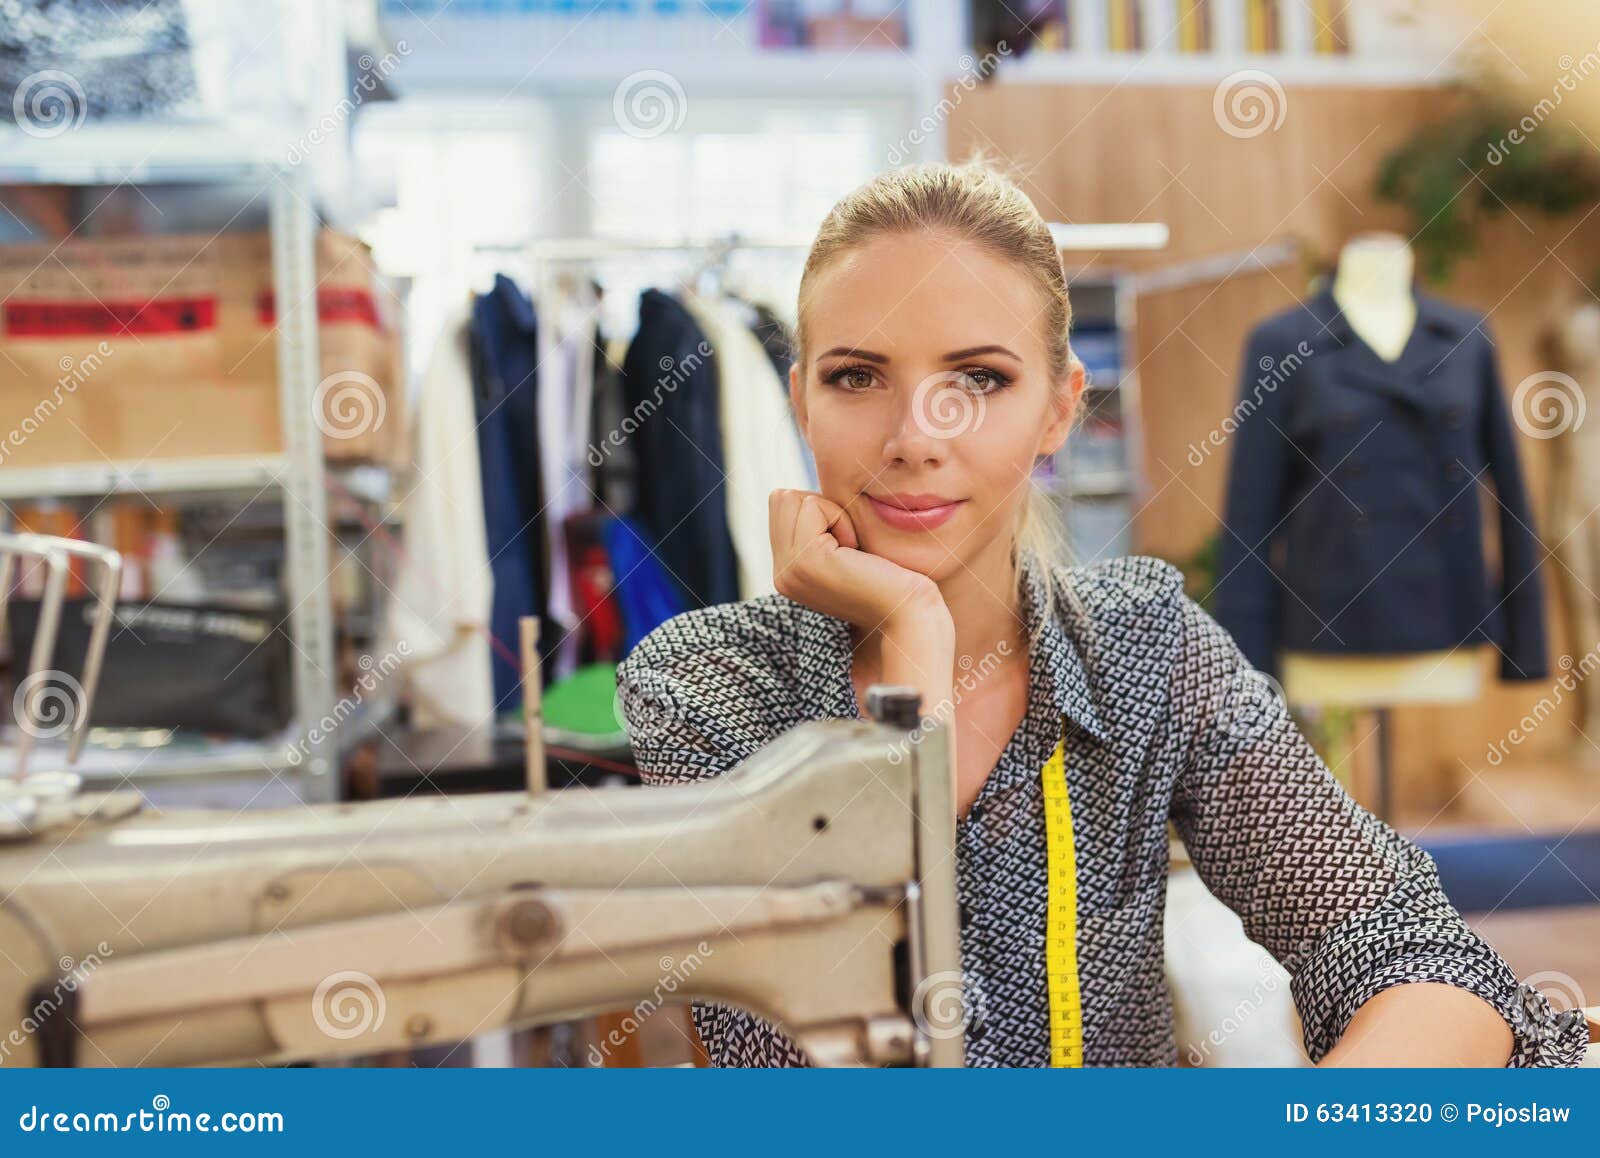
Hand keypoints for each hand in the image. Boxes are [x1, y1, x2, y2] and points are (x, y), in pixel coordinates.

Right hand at [768, 489, 946, 632]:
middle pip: (781, 497)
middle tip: (850, 546)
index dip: (820, 511)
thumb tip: (802, 493)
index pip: (781, 504)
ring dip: (832, 514)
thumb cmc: (889, 576)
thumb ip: (816, 528)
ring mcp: (788, 570)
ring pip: (793, 498)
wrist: (907, 612)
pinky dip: (841, 519)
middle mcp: (780, 575)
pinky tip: (856, 553)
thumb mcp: (842, 549)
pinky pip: (814, 506)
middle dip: (822, 508)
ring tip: (853, 551)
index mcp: (786, 572)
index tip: (847, 546)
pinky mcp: (805, 560)